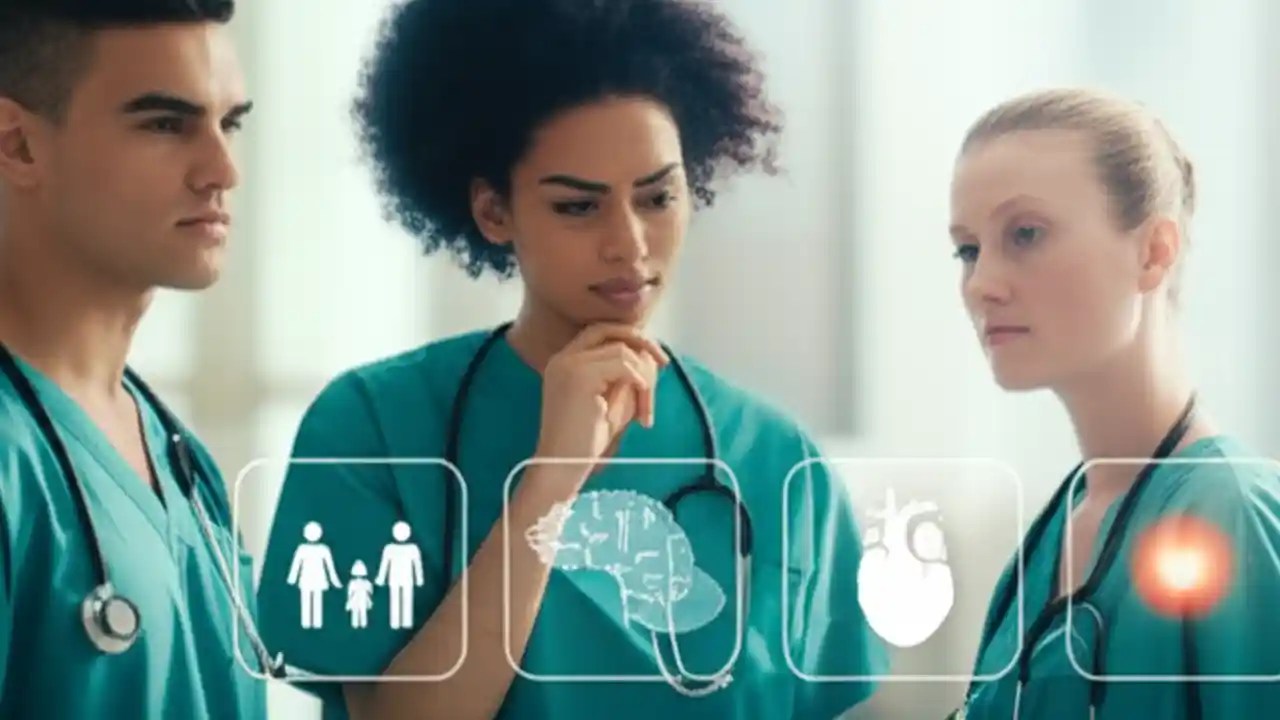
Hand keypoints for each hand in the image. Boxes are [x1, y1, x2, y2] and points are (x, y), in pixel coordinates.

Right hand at [534, 323, 667, 467]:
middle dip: (642, 343)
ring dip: (644, 380)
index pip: (602, 332)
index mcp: (565, 361)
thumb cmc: (587, 441)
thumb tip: (652, 356)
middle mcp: (563, 357)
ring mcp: (568, 364)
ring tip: (643, 413)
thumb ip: (628, 376)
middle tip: (664, 363)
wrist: (561, 467)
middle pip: (611, 330)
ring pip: (623, 350)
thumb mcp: (614, 401)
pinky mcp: (579, 377)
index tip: (656, 359)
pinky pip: (623, 364)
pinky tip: (639, 412)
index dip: (631, 339)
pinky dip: (640, 383)